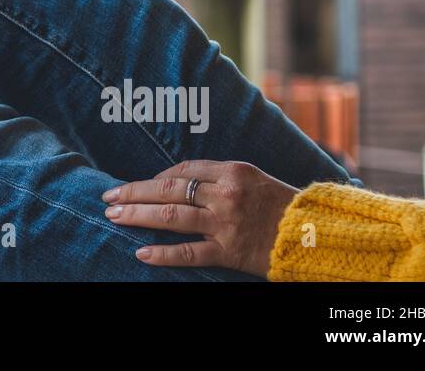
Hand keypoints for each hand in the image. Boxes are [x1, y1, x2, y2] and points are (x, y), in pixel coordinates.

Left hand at [102, 159, 297, 277]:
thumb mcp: (252, 179)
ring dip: (139, 216)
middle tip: (109, 197)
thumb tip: (176, 180)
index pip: (183, 171)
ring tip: (114, 216)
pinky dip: (163, 253)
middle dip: (134, 193)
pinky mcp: (230, 252)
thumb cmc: (282, 205)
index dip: (155, 177)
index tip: (137, 186)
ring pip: (172, 217)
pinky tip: (142, 253)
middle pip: (169, 190)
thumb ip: (218, 177)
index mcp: (233, 171)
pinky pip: (189, 252)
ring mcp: (226, 224)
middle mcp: (226, 194)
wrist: (314, 236)